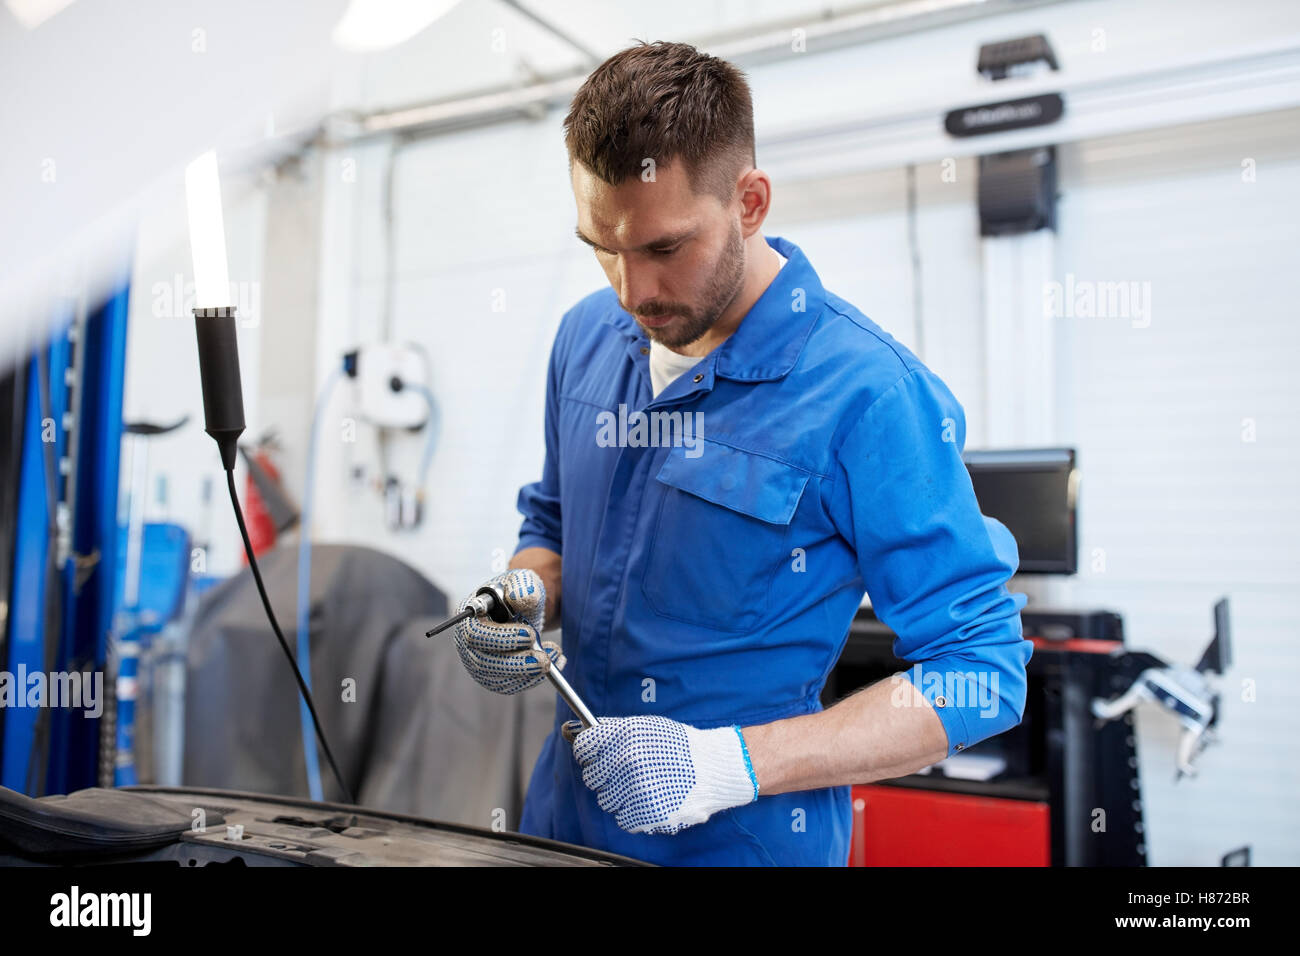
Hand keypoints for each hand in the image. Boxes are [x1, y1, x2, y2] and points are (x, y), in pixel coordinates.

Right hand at [453, 569, 563, 694]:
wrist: (522, 608)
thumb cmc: (517, 594)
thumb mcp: (522, 582)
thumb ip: (522, 585)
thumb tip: (521, 597)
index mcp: (470, 618)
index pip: (475, 634)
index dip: (501, 638)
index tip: (530, 635)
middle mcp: (469, 645)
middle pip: (485, 663)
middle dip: (517, 664)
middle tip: (544, 660)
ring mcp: (481, 663)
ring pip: (500, 679)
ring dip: (529, 673)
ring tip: (553, 656)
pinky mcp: (495, 677)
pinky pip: (512, 685)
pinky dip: (535, 678)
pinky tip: (554, 662)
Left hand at [563, 715, 759, 833]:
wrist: (714, 768)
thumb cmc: (680, 746)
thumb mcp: (647, 726)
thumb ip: (614, 729)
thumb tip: (584, 731)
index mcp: (626, 737)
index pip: (584, 747)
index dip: (587, 752)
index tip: (593, 757)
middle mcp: (628, 762)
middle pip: (591, 777)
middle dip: (604, 776)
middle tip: (622, 773)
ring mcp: (637, 789)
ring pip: (605, 800)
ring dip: (618, 796)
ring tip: (640, 786)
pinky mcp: (647, 813)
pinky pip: (622, 819)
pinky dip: (632, 812)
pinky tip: (647, 800)